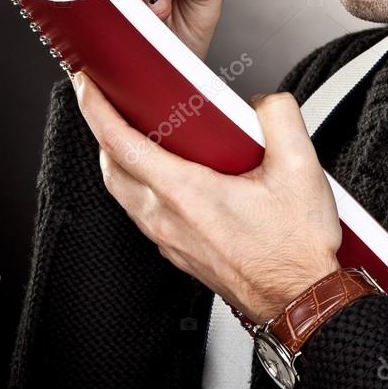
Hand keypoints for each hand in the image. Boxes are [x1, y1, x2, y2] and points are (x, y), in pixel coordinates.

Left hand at [71, 70, 342, 321]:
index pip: (122, 144)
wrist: (300, 301)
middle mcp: (168, 219)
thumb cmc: (295, 247)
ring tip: (133, 134)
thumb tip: (262, 101)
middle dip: (103, 131)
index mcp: (187, 194)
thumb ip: (279, 116)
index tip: (87, 87)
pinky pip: (143, 214)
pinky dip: (138, 186)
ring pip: (124, 194)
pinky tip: (164, 175)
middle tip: (108, 103)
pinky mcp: (181, 254)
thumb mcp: (301, 166)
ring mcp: (171, 240)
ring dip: (119, 160)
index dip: (97, 110)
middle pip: (113, 169)